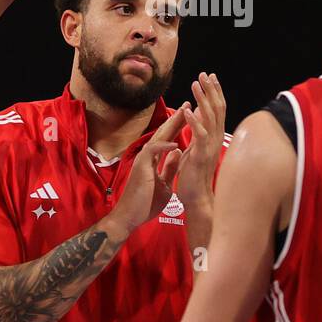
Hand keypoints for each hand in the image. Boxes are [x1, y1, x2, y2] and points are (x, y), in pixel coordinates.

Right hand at [105, 108, 187, 238]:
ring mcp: (143, 161)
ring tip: (184, 113)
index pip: (169, 139)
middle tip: (189, 103)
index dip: (180, 127)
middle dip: (177, 119)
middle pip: (164, 133)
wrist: (130, 217)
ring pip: (158, 138)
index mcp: (154, 160)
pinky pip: (152, 152)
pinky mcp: (141, 167)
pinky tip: (176, 143)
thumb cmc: (145, 204)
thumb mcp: (164, 183)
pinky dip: (164, 147)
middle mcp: (147, 157)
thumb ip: (169, 167)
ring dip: (171, 126)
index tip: (192, 115)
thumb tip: (177, 152)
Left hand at [176, 73, 226, 208]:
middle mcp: (215, 139)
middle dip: (210, 90)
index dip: (213, 93)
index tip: (208, 77)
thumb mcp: (194, 147)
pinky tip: (188, 110)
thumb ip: (196, 131)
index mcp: (212, 137)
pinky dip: (194, 121)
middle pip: (216, 109)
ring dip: (202, 99)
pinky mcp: (201, 155)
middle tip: (205, 73)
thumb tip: (194, 113)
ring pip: (209, 118)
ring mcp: (209, 146)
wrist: (196, 198)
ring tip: (196, 84)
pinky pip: (199, 135)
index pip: (216, 110)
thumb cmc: (193, 175)